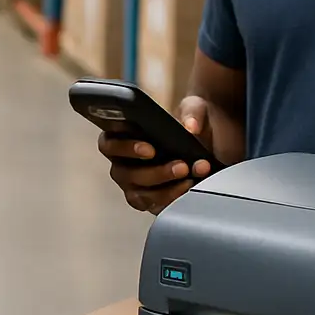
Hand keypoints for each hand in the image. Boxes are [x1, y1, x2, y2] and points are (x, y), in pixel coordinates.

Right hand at [98, 96, 216, 215]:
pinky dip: (171, 199)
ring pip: (138, 193)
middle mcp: (121, 163)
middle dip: (154, 172)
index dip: (124, 148)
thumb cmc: (188, 123)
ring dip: (165, 189)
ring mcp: (132, 185)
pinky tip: (188, 188)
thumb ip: (193, 112)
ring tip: (189, 179)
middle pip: (124, 173)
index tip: (150, 149)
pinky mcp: (148, 200)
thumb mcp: (194, 108)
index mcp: (121, 136)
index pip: (108, 144)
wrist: (206, 144)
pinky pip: (153, 205)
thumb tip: (191, 127)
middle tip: (181, 166)